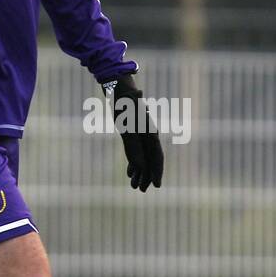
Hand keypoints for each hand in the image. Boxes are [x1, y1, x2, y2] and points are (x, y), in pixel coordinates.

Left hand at [105, 75, 163, 191]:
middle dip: (147, 175)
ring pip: (142, 156)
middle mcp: (147, 133)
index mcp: (149, 131)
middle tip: (141, 191)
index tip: (156, 185)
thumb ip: (132, 144)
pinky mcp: (131, 132)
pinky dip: (132, 163)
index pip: (157, 155)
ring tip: (134, 187)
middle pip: (150, 159)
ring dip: (139, 172)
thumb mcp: (126, 123)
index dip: (157, 171)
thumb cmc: (123, 101)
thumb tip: (139, 166)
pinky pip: (134, 151)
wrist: (118, 86)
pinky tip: (130, 174)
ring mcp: (140, 132)